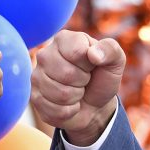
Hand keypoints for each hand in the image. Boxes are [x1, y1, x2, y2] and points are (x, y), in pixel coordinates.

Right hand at [31, 30, 124, 145]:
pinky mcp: (34, 98)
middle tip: (84, 80)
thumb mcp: (115, 62)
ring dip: (76, 97)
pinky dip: (69, 111)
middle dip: (82, 82)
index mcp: (64, 39)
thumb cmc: (102, 79)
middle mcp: (45, 54)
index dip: (89, 64)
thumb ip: (110, 50)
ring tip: (77, 91)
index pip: (75, 51)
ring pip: (60, 93)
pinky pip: (55, 110)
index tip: (92, 65)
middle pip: (66, 73)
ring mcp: (36, 77)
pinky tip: (70, 104)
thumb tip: (93, 54)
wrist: (95, 105)